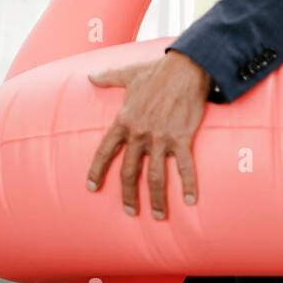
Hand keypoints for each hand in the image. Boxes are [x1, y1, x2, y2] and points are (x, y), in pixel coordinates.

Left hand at [86, 51, 212, 218]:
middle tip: (130, 211)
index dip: (96, 170)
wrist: (186, 67)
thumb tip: (90, 76)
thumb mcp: (128, 74)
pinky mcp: (182, 138)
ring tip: (159, 215)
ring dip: (157, 199)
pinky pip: (185, 167)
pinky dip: (188, 185)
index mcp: (124, 120)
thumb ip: (108, 78)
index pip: (105, 151)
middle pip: (129, 172)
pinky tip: (191, 200)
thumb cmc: (157, 71)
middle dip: (128, 195)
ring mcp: (161, 138)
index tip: (91, 187)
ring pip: (155, 176)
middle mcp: (139, 133)